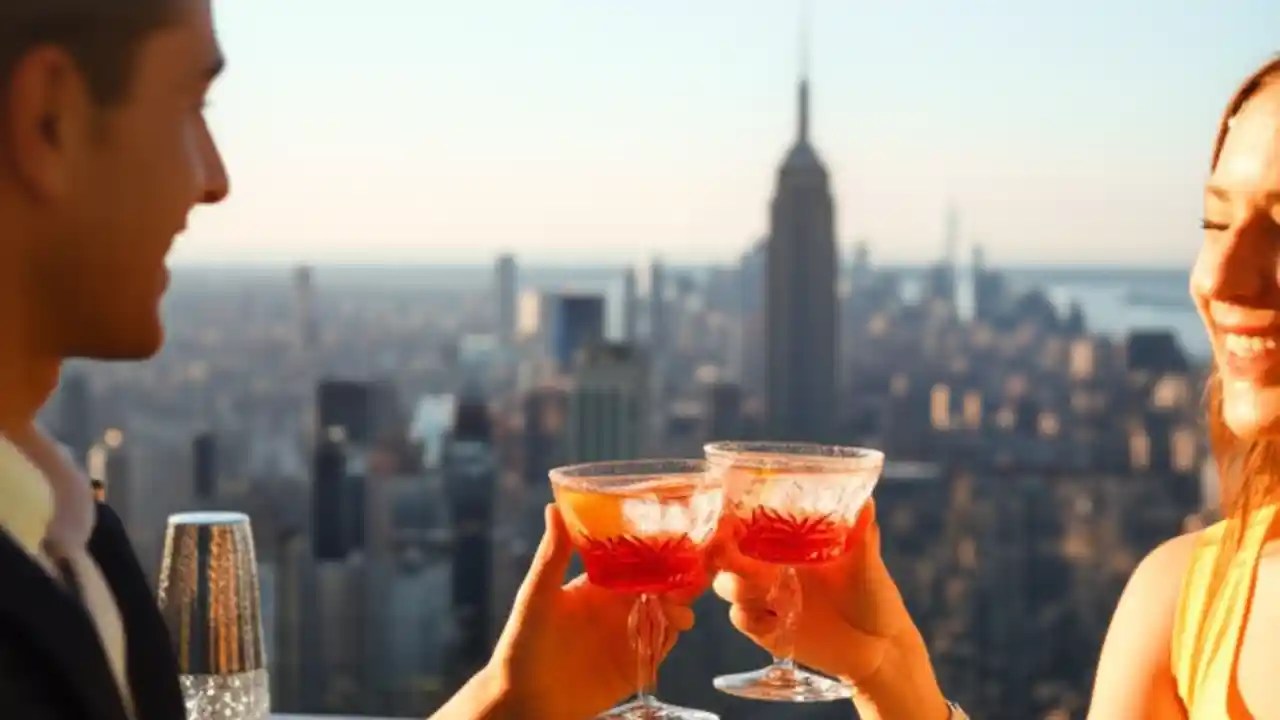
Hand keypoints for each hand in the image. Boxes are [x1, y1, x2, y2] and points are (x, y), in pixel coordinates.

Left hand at [479, 505, 701, 718]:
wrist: (526, 701)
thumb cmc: (522, 644)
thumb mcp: (538, 596)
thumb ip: (552, 555)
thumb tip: (554, 507)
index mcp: (597, 581)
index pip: (634, 555)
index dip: (656, 544)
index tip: (677, 531)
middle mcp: (617, 603)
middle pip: (659, 580)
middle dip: (680, 571)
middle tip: (696, 565)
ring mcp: (628, 632)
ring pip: (668, 608)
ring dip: (681, 600)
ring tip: (682, 598)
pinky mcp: (636, 661)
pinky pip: (664, 641)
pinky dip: (675, 630)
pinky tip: (676, 623)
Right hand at [712, 502, 948, 719]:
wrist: (880, 648)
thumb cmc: (874, 595)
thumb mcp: (868, 562)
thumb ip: (861, 535)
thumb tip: (867, 500)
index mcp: (788, 544)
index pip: (747, 525)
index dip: (730, 521)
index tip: (727, 519)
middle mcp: (771, 567)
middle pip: (728, 555)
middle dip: (724, 554)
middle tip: (731, 554)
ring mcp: (767, 598)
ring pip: (728, 585)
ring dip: (736, 584)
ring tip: (762, 587)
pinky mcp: (767, 630)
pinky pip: (742, 619)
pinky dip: (748, 616)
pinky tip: (770, 618)